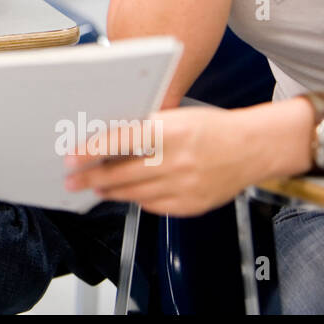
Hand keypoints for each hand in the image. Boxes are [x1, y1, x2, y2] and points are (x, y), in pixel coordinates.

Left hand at [62, 106, 261, 215]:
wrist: (252, 148)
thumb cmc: (211, 128)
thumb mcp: (176, 118)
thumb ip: (144, 129)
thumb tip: (107, 142)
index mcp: (170, 132)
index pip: (120, 141)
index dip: (91, 151)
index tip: (71, 158)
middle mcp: (177, 161)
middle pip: (122, 174)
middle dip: (92, 178)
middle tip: (73, 180)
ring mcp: (185, 186)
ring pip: (135, 193)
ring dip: (111, 191)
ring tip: (96, 186)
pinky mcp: (192, 205)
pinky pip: (154, 206)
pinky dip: (137, 199)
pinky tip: (128, 193)